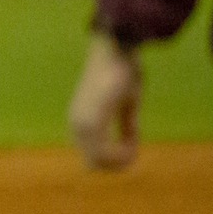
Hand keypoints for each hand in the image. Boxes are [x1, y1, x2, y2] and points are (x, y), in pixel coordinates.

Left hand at [68, 33, 142, 170]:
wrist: (116, 49)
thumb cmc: (122, 71)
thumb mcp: (128, 103)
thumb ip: (126, 124)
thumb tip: (129, 144)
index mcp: (82, 120)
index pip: (92, 157)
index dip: (115, 160)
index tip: (134, 145)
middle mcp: (77, 125)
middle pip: (94, 164)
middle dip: (118, 163)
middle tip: (135, 149)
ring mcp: (81, 123)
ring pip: (98, 162)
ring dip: (120, 160)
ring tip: (134, 144)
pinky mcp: (91, 120)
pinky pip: (102, 153)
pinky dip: (120, 155)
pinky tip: (132, 144)